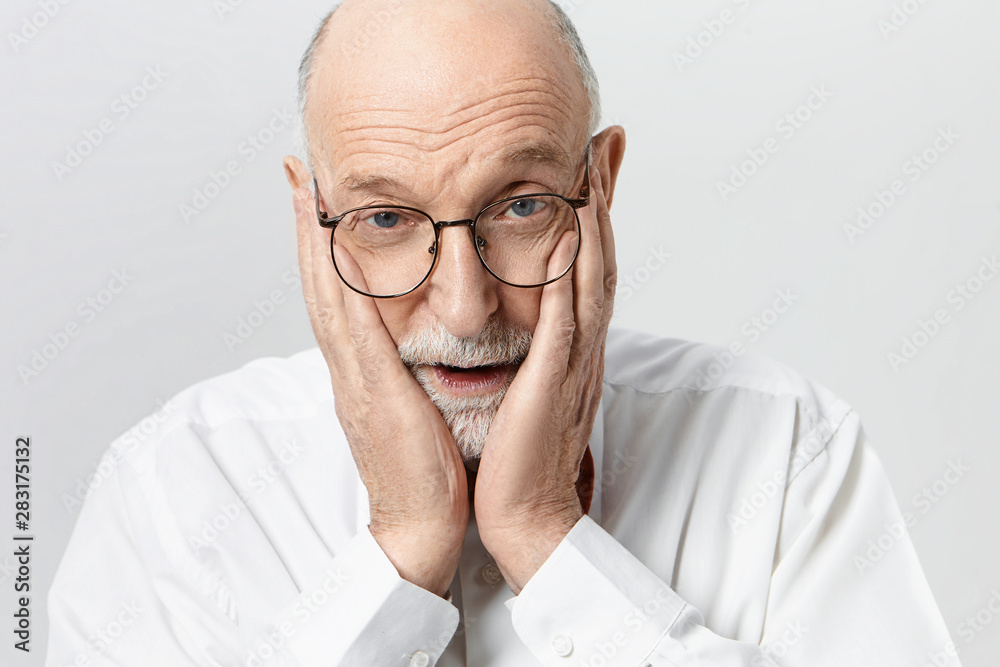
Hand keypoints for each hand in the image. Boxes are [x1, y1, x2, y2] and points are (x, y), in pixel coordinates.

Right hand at [292, 183, 468, 596]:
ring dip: (314, 237)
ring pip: (326, 292)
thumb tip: (408, 341)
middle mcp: (347, 365)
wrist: (420, 523)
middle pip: (319, 281)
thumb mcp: (410, 406)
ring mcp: (353, 375)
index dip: (322, 244)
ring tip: (308, 185)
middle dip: (306, 224)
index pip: (335, 293)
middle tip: (299, 171)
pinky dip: (339, 279)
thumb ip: (404, 369)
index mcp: (359, 368)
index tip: (317, 198)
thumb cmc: (426, 468)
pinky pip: (353, 321)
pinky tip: (336, 241)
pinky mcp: (372, 387)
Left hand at [473, 145, 617, 593]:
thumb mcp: (522, 387)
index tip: (589, 164)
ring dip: (596, 220)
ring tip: (594, 166)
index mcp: (568, 345)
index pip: (584, 266)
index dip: (592, 212)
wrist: (520, 512)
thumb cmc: (513, 455)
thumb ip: (527, 347)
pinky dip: (572, 275)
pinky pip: (567, 317)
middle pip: (599, 256)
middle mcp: (579, 345)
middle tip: (606, 142)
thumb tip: (515, 315)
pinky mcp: (554, 379)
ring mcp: (572, 360)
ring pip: (592, 277)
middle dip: (604, 197)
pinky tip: (571, 235)